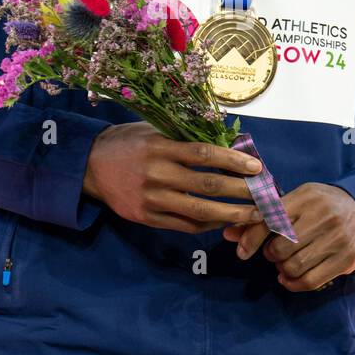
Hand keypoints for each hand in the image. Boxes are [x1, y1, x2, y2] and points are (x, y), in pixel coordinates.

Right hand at [82, 121, 264, 231]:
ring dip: (231, 214)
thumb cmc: (128, 142)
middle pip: (207, 186)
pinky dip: (208, 224)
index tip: (257, 167)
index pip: (205, 154)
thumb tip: (229, 144)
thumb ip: (186, 137)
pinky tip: (224, 220)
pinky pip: (184, 225)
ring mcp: (151, 200)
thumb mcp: (154, 129)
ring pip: (199, 211)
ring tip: (254, 215)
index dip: (234, 161)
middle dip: (241, 192)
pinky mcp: (146, 218)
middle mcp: (156, 174)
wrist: (89, 166)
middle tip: (265, 195)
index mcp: (159, 147)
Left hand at [222, 182, 354, 290]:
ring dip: (282, 270)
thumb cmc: (321, 205)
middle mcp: (323, 216)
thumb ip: (261, 218)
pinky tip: (289, 278)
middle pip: (280, 248)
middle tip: (274, 253)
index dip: (250, 239)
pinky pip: (312, 280)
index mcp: (306, 197)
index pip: (269, 220)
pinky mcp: (348, 258)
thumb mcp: (295, 202)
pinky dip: (294, 284)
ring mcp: (337, 238)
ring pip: (294, 266)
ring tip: (284, 263)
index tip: (241, 252)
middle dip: (270, 255)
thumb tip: (227, 234)